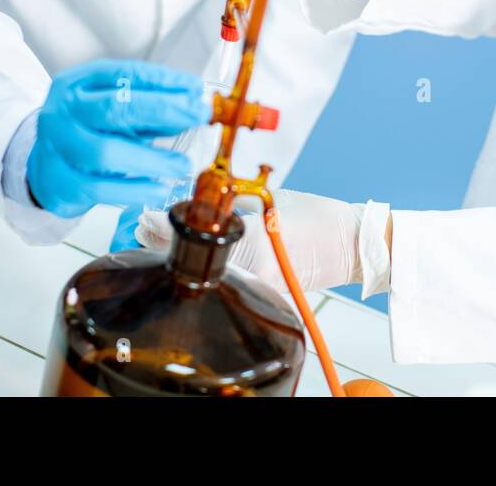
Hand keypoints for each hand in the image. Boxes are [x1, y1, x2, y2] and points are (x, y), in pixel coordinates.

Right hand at [26, 60, 210, 219]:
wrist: (43, 167)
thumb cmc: (87, 132)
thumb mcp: (113, 111)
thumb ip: (149, 110)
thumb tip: (193, 108)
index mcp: (77, 83)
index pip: (124, 75)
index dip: (163, 81)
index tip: (195, 89)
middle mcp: (62, 111)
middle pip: (114, 108)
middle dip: (163, 109)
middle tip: (198, 114)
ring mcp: (58, 148)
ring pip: (106, 152)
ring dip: (152, 158)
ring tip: (183, 164)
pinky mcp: (62, 182)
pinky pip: (102, 189)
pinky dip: (135, 189)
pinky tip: (159, 188)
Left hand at [137, 189, 364, 293]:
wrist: (352, 243)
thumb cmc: (317, 217)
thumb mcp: (266, 200)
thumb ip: (229, 203)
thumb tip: (192, 201)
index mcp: (250, 243)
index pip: (192, 235)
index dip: (163, 226)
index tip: (145, 217)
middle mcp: (251, 271)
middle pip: (191, 258)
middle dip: (165, 242)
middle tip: (143, 227)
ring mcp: (257, 287)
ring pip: (204, 273)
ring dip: (181, 257)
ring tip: (160, 240)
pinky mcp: (263, 294)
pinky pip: (225, 282)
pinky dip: (206, 269)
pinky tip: (195, 259)